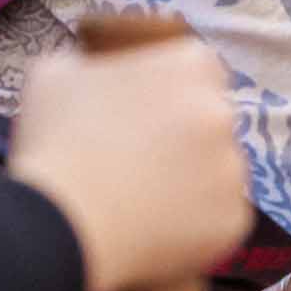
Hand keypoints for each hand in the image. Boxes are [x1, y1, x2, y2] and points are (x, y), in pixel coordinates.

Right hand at [8, 43, 252, 290]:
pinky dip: (194, 222)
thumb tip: (97, 72)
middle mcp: (222, 112)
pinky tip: (156, 227)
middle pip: (210, 119)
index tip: (145, 109)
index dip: (169, 89)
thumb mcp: (56, 74)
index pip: (196, 68)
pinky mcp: (235, 218)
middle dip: (182, 134)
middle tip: (140, 158)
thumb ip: (91, 63)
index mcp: (190, 65)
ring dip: (192, 179)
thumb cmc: (55, 142)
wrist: (61, 227)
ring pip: (217, 170)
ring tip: (142, 198)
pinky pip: (219, 216)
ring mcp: (233, 168)